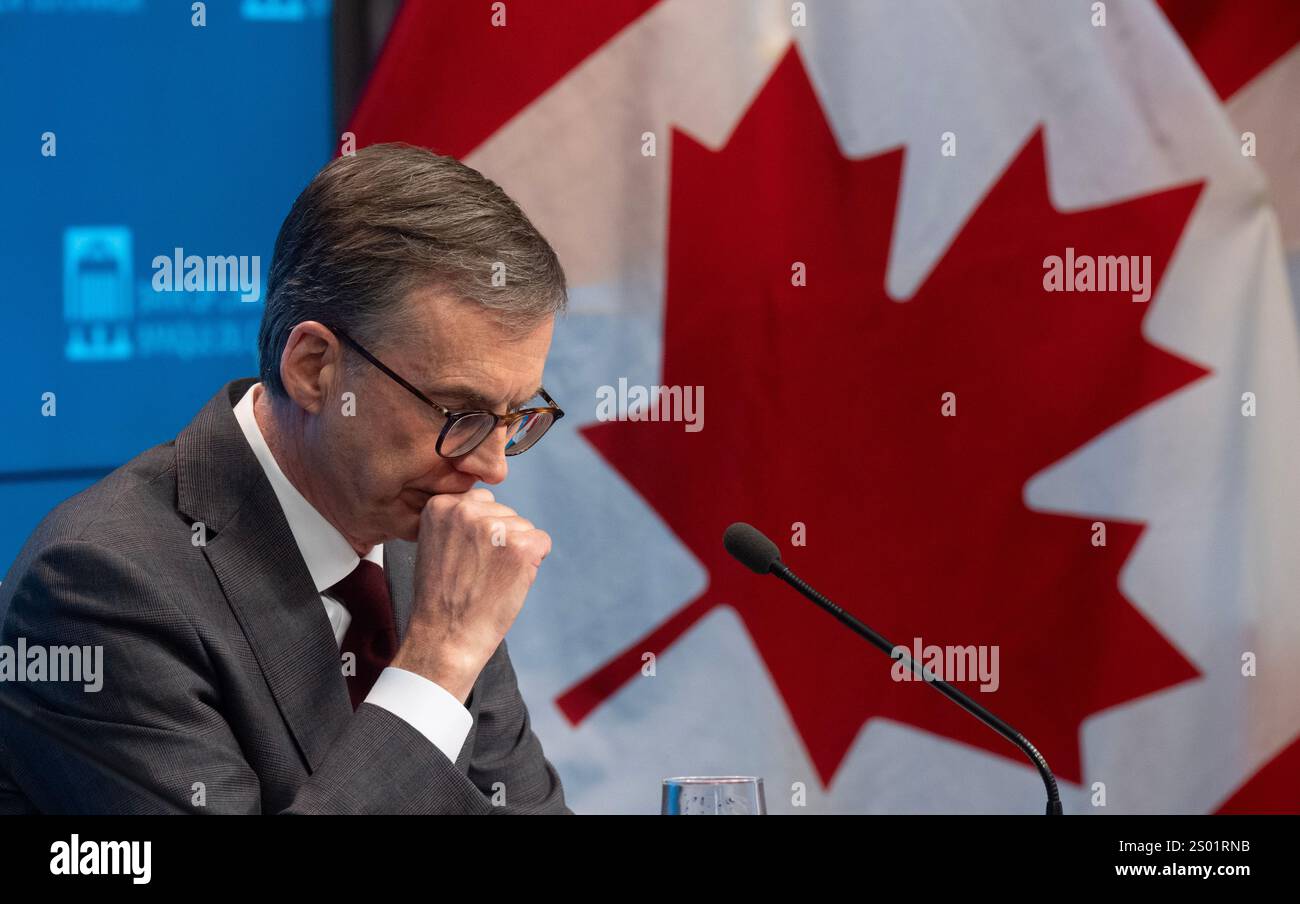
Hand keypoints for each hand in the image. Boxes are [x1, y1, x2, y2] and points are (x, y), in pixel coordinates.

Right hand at [390, 488, 550, 702]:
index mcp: (441, 506)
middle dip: (500, 540)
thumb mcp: (435, 544)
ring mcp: (494, 527)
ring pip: (524, 528)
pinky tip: (509, 582)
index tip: (466, 558)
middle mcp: (466, 510)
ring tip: (489, 580)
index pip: (482, 502)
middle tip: (478, 573)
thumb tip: (490, 505)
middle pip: (505, 513)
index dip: (481, 533)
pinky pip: (542, 542)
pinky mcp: (520, 546)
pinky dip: (533, 563)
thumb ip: (458, 521)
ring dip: (515, 553)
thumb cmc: (442, 597)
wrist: (446, 636)